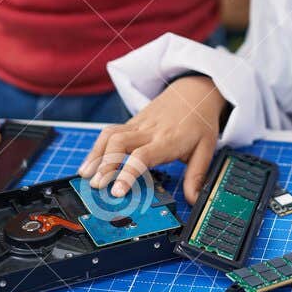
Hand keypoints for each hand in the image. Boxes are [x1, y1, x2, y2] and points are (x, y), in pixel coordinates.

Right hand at [78, 76, 226, 202]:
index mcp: (168, 140)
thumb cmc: (199, 121)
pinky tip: (89, 162)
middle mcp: (150, 130)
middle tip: (96, 186)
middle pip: (119, 143)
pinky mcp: (131, 122)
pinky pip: (110, 132)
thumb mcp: (206, 149)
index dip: (128, 173)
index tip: (117, 191)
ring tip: (85, 175)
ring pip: (110, 134)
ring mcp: (138, 124)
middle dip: (105, 165)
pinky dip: (97, 147)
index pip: (143, 156)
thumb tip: (194, 200)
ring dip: (95, 155)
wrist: (194, 90)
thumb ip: (197, 176)